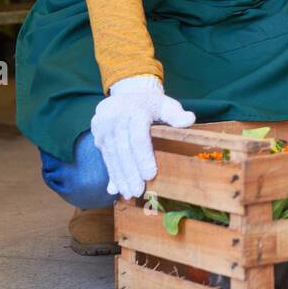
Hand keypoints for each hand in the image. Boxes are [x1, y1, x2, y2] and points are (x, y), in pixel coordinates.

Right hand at [90, 74, 195, 199]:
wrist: (124, 94)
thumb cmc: (149, 103)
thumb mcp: (164, 103)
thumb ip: (176, 113)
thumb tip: (189, 119)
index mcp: (134, 111)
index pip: (138, 138)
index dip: (144, 158)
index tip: (150, 175)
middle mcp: (115, 120)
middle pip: (123, 151)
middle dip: (130, 173)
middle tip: (138, 192)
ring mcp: (104, 129)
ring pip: (113, 157)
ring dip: (120, 177)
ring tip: (129, 194)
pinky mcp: (98, 137)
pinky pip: (105, 158)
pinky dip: (112, 174)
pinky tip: (117, 189)